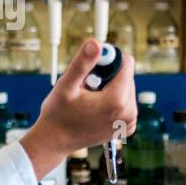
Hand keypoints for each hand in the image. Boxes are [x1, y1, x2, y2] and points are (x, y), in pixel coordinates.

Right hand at [20, 39, 137, 179]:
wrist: (56, 141)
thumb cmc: (58, 115)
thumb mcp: (66, 85)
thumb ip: (83, 63)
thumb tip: (96, 43)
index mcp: (117, 101)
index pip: (127, 63)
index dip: (107, 61)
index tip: (90, 71)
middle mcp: (128, 112)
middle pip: (127, 75)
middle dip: (107, 75)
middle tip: (86, 87)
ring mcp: (129, 121)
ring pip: (126, 87)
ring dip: (109, 87)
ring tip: (89, 99)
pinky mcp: (127, 125)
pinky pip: (125, 100)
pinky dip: (112, 99)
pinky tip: (96, 107)